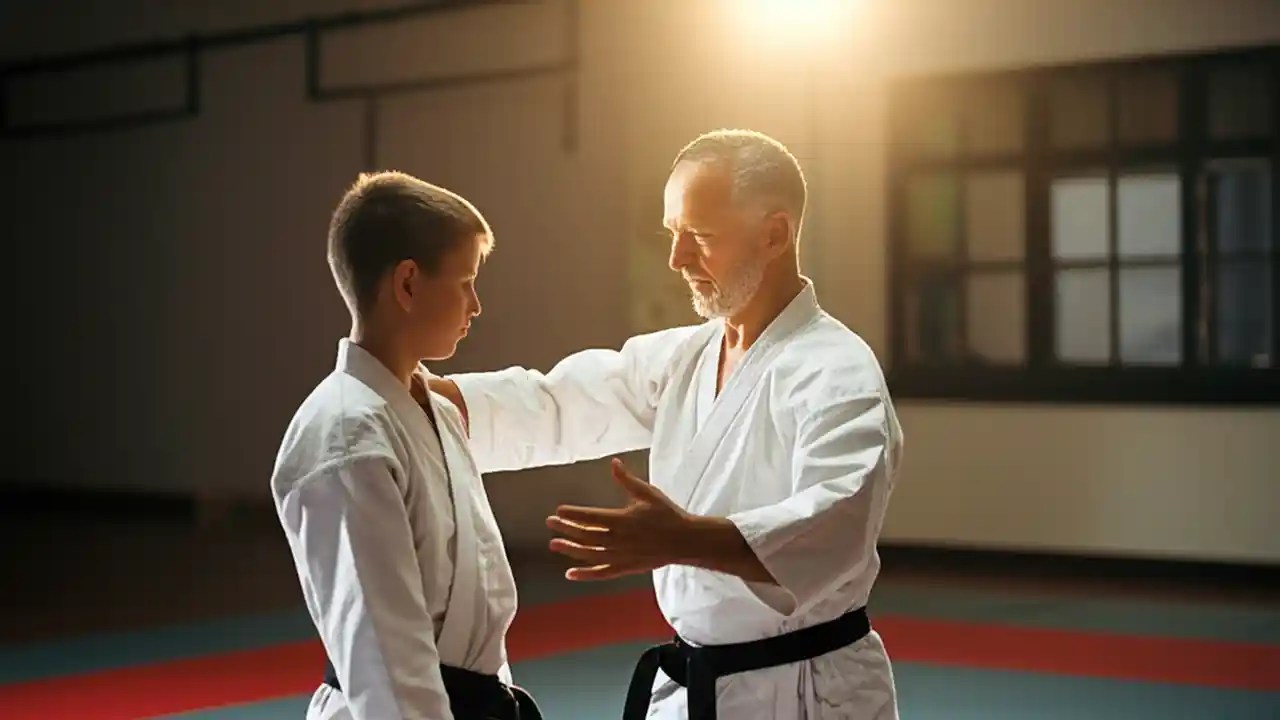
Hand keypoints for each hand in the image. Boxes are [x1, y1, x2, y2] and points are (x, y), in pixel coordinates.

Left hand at [546, 458, 692, 580]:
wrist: (684, 540)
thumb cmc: (667, 514)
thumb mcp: (647, 493)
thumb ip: (627, 480)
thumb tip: (613, 462)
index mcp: (622, 519)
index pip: (592, 517)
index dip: (574, 514)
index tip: (559, 511)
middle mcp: (618, 539)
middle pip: (586, 535)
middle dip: (567, 529)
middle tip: (550, 524)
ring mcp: (621, 556)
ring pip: (590, 554)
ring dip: (571, 549)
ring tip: (554, 544)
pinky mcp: (626, 567)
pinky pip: (602, 573)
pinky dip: (586, 574)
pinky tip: (570, 573)